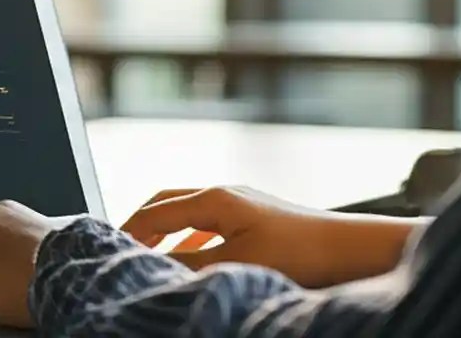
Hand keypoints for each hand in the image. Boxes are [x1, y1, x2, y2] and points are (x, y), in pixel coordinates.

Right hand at [121, 186, 420, 287]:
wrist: (351, 249)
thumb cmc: (298, 252)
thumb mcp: (234, 263)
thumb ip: (188, 264)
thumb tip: (152, 267)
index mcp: (214, 199)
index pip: (155, 212)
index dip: (128, 232)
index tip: (109, 252)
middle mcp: (226, 193)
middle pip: (168, 202)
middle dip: (142, 223)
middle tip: (123, 248)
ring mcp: (244, 202)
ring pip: (190, 210)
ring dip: (167, 229)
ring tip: (151, 253)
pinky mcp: (260, 216)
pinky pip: (211, 221)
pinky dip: (191, 236)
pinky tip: (195, 255)